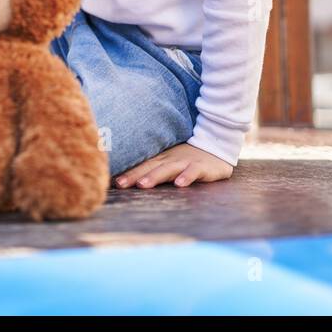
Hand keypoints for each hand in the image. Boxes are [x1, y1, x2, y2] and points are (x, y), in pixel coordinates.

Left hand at [113, 143, 233, 188]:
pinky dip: (187, 177)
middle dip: (135, 176)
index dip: (128, 174)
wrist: (216, 146)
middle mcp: (171, 160)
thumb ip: (152, 168)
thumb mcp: (168, 161)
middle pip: (151, 168)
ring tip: (144, 184)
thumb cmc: (188, 157)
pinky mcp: (201, 167)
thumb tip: (128, 179)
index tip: (115, 183)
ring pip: (169, 169)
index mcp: (161, 159)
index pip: (142, 166)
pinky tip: (180, 184)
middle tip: (121, 184)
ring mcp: (186, 162)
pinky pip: (193, 172)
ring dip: (156, 176)